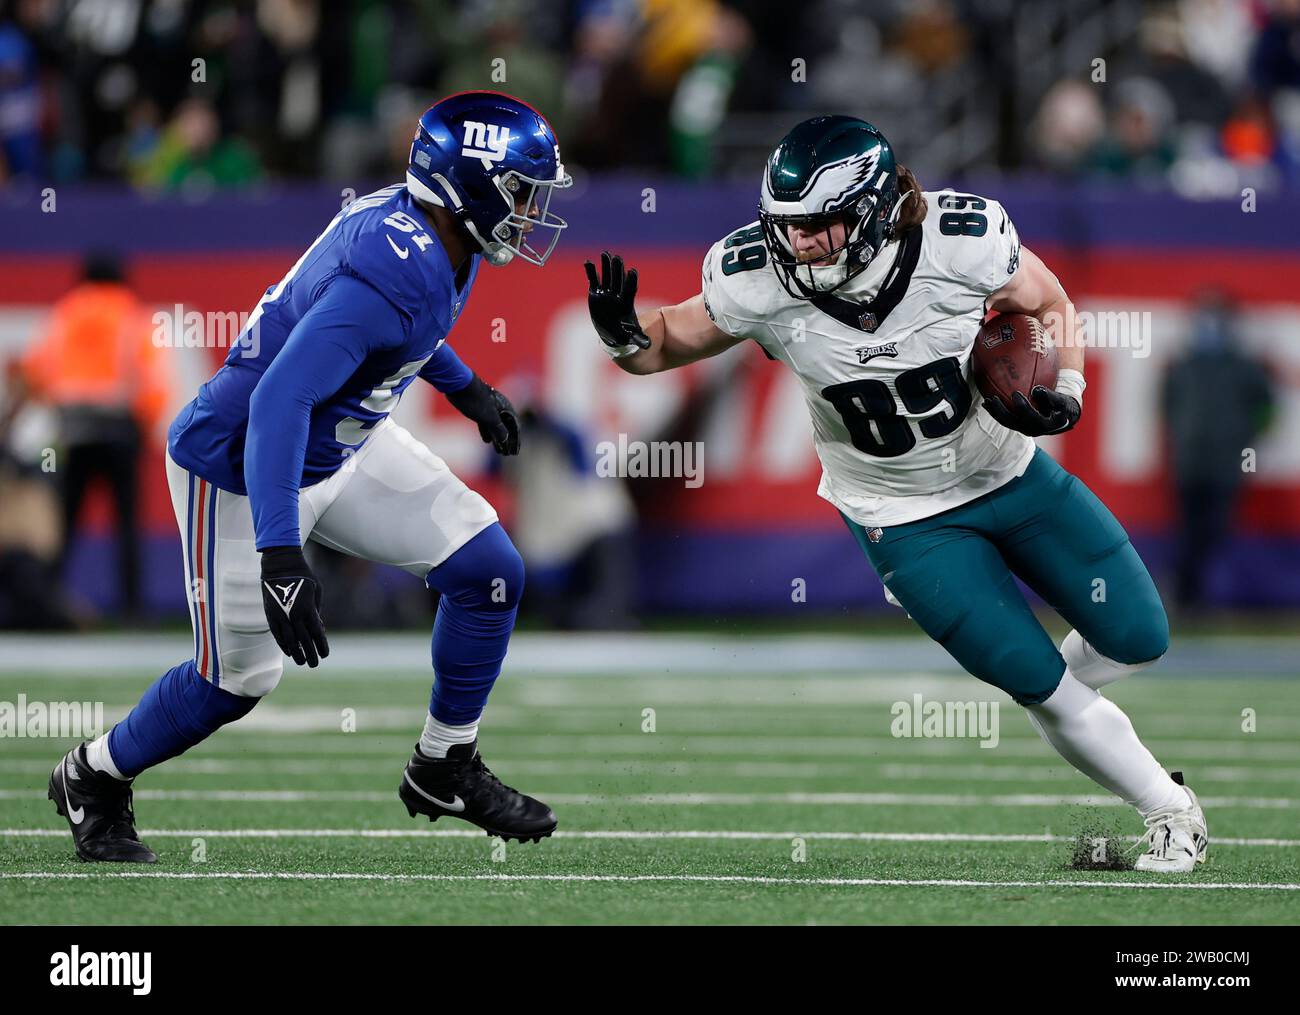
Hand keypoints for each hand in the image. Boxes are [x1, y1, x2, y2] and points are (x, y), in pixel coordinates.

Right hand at [260, 546, 328, 666]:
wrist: (280, 567)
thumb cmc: (304, 577)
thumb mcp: (317, 592)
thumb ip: (317, 611)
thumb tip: (318, 629)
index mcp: (308, 609)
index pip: (316, 634)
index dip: (321, 646)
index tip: (325, 655)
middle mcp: (294, 615)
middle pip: (303, 641)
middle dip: (310, 654)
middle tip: (314, 664)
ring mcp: (281, 616)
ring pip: (289, 641)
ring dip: (296, 653)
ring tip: (302, 662)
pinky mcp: (271, 615)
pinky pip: (277, 634)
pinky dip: (283, 644)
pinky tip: (289, 652)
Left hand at [446, 375, 519, 455]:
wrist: (458, 385)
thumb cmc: (476, 400)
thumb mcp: (489, 417)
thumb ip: (498, 429)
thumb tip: (505, 439)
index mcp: (506, 408)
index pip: (514, 428)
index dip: (515, 441)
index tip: (514, 453)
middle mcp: (500, 408)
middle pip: (506, 428)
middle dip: (507, 442)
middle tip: (508, 454)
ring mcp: (489, 409)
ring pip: (496, 426)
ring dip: (498, 439)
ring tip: (499, 451)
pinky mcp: (479, 409)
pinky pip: (486, 423)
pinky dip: (487, 432)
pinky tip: (486, 441)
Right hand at [585, 250, 650, 354]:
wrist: (611, 332)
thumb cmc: (623, 334)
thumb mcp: (630, 337)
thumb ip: (638, 339)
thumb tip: (648, 345)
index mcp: (626, 304)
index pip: (630, 291)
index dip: (631, 282)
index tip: (632, 271)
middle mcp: (617, 295)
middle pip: (618, 280)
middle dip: (617, 269)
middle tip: (618, 258)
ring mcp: (607, 293)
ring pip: (607, 277)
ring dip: (606, 266)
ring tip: (605, 254)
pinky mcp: (596, 293)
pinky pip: (593, 280)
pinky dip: (591, 271)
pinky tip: (588, 262)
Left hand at [983, 385, 1080, 436]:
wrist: (1063, 416)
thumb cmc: (1064, 406)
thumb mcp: (1062, 401)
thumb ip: (1051, 396)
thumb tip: (1037, 389)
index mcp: (1045, 425)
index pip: (1031, 417)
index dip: (1022, 406)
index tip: (1015, 393)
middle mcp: (1033, 430)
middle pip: (1014, 422)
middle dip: (1001, 410)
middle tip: (993, 398)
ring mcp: (1025, 429)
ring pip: (1007, 423)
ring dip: (995, 412)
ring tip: (987, 401)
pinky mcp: (1019, 426)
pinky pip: (1005, 420)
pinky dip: (996, 412)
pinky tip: (988, 403)